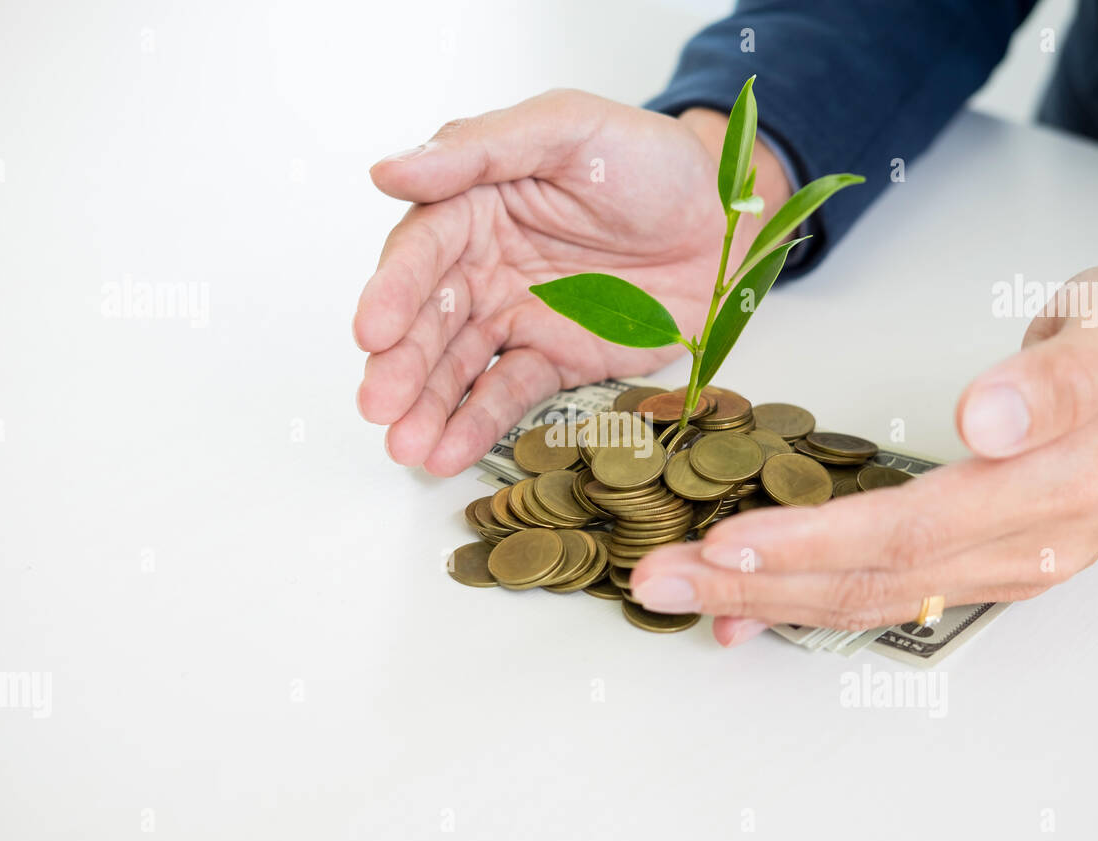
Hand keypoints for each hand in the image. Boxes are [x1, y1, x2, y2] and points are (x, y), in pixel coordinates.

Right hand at [355, 91, 789, 475]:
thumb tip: (387, 171)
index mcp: (475, 204)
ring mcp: (516, 318)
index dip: (394, 292)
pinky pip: (509, 395)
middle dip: (401, 366)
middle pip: (430, 320)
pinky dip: (476, 426)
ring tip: (404, 446)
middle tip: (377, 406)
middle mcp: (483, 266)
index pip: (422, 251)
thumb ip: (482, 149)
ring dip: (427, 408)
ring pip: (458, 367)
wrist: (724, 220)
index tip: (372, 332)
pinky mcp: (553, 361)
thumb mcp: (568, 129)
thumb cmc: (649, 160)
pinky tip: (446, 455)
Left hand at [631, 266, 1097, 646]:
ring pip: (869, 601)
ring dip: (764, 604)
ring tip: (679, 595)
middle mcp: (1022, 549)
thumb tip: (989, 419)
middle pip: (871, 581)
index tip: (728, 540)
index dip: (814, 541)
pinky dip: (805, 608)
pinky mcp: (976, 571)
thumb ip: (1057, 376)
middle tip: (660, 579)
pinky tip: (743, 615)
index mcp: (1053, 487)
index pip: (912, 527)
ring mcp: (999, 572)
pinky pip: (883, 600)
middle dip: (755, 585)